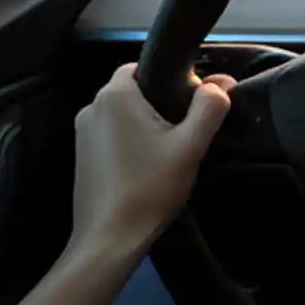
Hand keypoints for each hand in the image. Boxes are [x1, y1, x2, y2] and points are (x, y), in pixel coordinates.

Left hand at [71, 63, 233, 252]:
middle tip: (185, 134)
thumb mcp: (190, 146)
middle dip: (161, 106)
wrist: (110, 238)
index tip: (191, 105)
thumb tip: (221, 83)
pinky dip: (132, 144)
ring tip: (169, 155)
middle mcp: (91, 108)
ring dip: (146, 126)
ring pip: (125, 116)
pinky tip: (148, 169)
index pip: (144, 66)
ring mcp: (82, 134)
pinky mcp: (82, 157)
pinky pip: (113, 136)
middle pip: (135, 91)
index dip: (172, 80)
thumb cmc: (150, 187)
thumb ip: (209, 109)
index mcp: (115, 96)